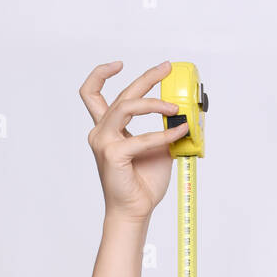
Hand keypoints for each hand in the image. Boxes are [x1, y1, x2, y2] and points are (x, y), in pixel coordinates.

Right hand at [79, 59, 188, 223]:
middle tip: (166, 67)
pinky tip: (179, 132)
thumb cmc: (142, 185)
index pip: (93, 94)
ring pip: (126, 107)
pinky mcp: (113, 154)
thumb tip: (183, 114)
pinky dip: (162, 133)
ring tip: (174, 107)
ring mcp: (104, 142)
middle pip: (119, 94)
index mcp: (106, 129)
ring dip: (153, 103)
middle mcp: (101, 132)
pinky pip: (142, 137)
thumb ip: (164, 130)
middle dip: (145, 78)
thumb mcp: (158, 149)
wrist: (135, 212)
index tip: (121, 64)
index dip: (102, 74)